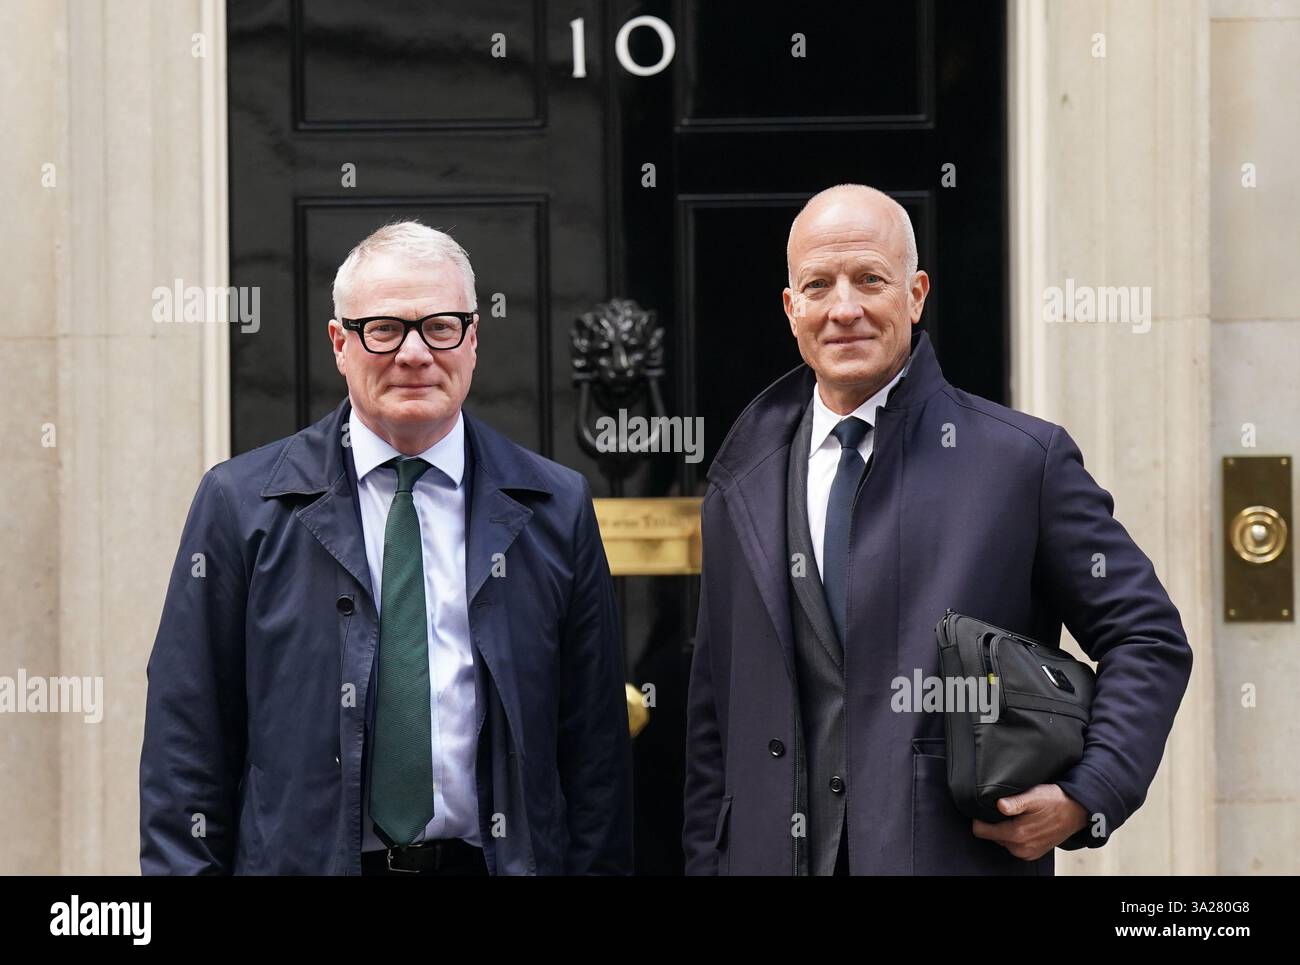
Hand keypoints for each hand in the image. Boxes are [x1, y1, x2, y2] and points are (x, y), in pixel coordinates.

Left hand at [971, 783, 1088, 860]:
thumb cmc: (1055, 801)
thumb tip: (999, 805)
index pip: (981, 831)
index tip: (985, 808)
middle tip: (1007, 809)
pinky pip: (1014, 845)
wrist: (1076, 812)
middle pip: (992, 836)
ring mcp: (1027, 853)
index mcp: (1017, 834)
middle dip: (995, 823)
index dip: (980, 818)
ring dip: (1006, 829)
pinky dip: (1016, 835)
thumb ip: (1015, 802)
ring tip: (1018, 815)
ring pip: (1003, 840)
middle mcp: (1020, 848)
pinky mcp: (1033, 853)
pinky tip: (1025, 823)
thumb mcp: (1034, 796)